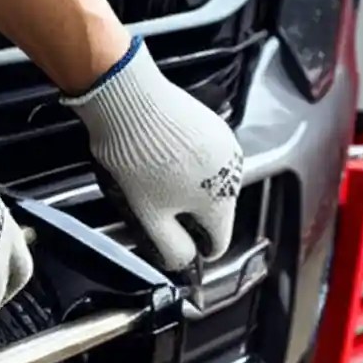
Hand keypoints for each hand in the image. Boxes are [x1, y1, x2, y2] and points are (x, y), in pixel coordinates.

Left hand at [64, 36, 242, 270]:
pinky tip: (159, 157)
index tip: (179, 246)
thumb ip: (171, 246)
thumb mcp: (150, 215)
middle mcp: (233, 173)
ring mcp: (225, 144)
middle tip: (154, 207)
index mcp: (222, 201)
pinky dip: (185, 163)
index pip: (219, 242)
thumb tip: (182, 262)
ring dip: (185, 188)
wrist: (129, 100)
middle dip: (187, 215)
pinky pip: (203, 157)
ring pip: (208, 183)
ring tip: (153, 178)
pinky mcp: (212, 124)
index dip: (196, 250)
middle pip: (213, 211)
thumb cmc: (138, 156)